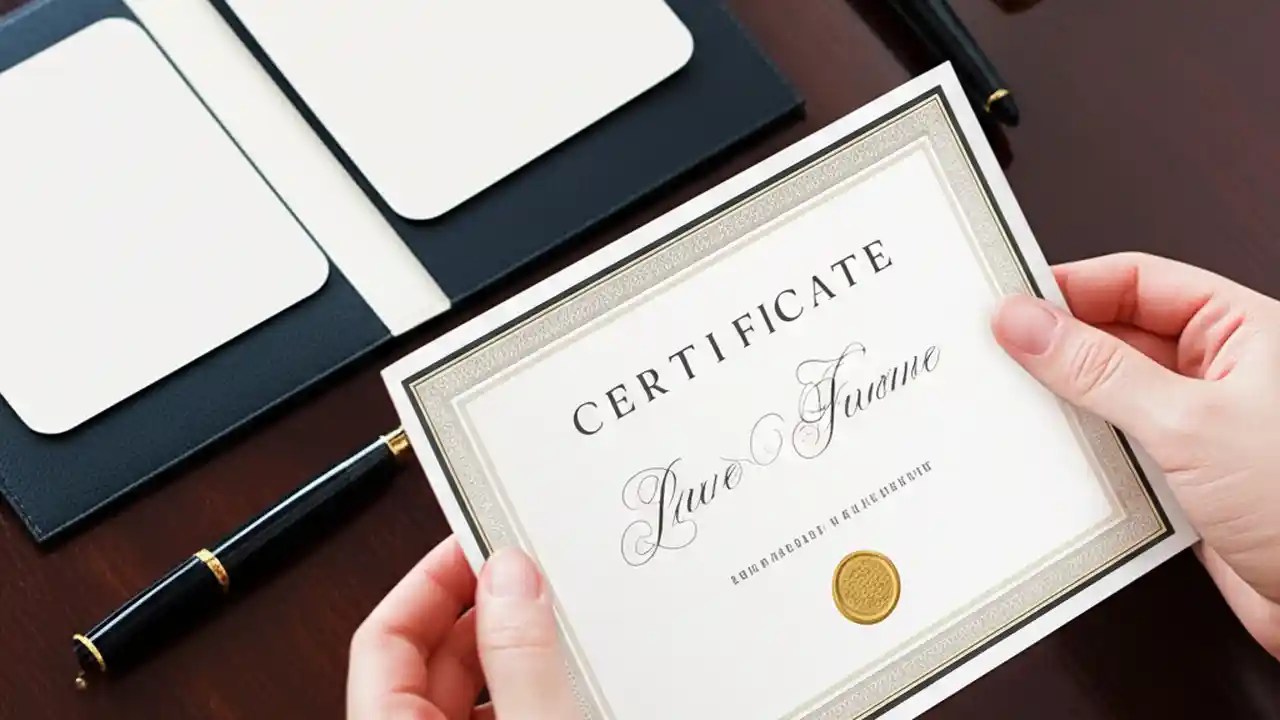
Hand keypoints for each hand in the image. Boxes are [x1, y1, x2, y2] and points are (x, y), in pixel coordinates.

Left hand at [347, 537, 577, 718]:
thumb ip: (519, 659)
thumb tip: (510, 579)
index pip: (383, 636)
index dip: (429, 580)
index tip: (477, 543)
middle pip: (427, 658)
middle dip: (479, 607)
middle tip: (526, 571)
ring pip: (467, 691)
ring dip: (509, 649)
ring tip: (555, 620)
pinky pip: (497, 716)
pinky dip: (527, 689)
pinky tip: (569, 677)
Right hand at [992, 252, 1279, 658]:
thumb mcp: (1187, 423)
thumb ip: (1098, 370)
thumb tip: (1029, 324)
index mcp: (1242, 329)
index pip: (1135, 281)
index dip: (1068, 289)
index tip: (1009, 308)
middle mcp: (1222, 370)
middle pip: (1115, 337)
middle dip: (1059, 351)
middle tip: (1003, 360)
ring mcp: (1201, 424)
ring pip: (1111, 397)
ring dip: (1071, 411)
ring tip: (1029, 417)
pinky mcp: (1184, 476)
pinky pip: (1117, 450)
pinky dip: (1087, 458)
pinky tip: (1064, 466)